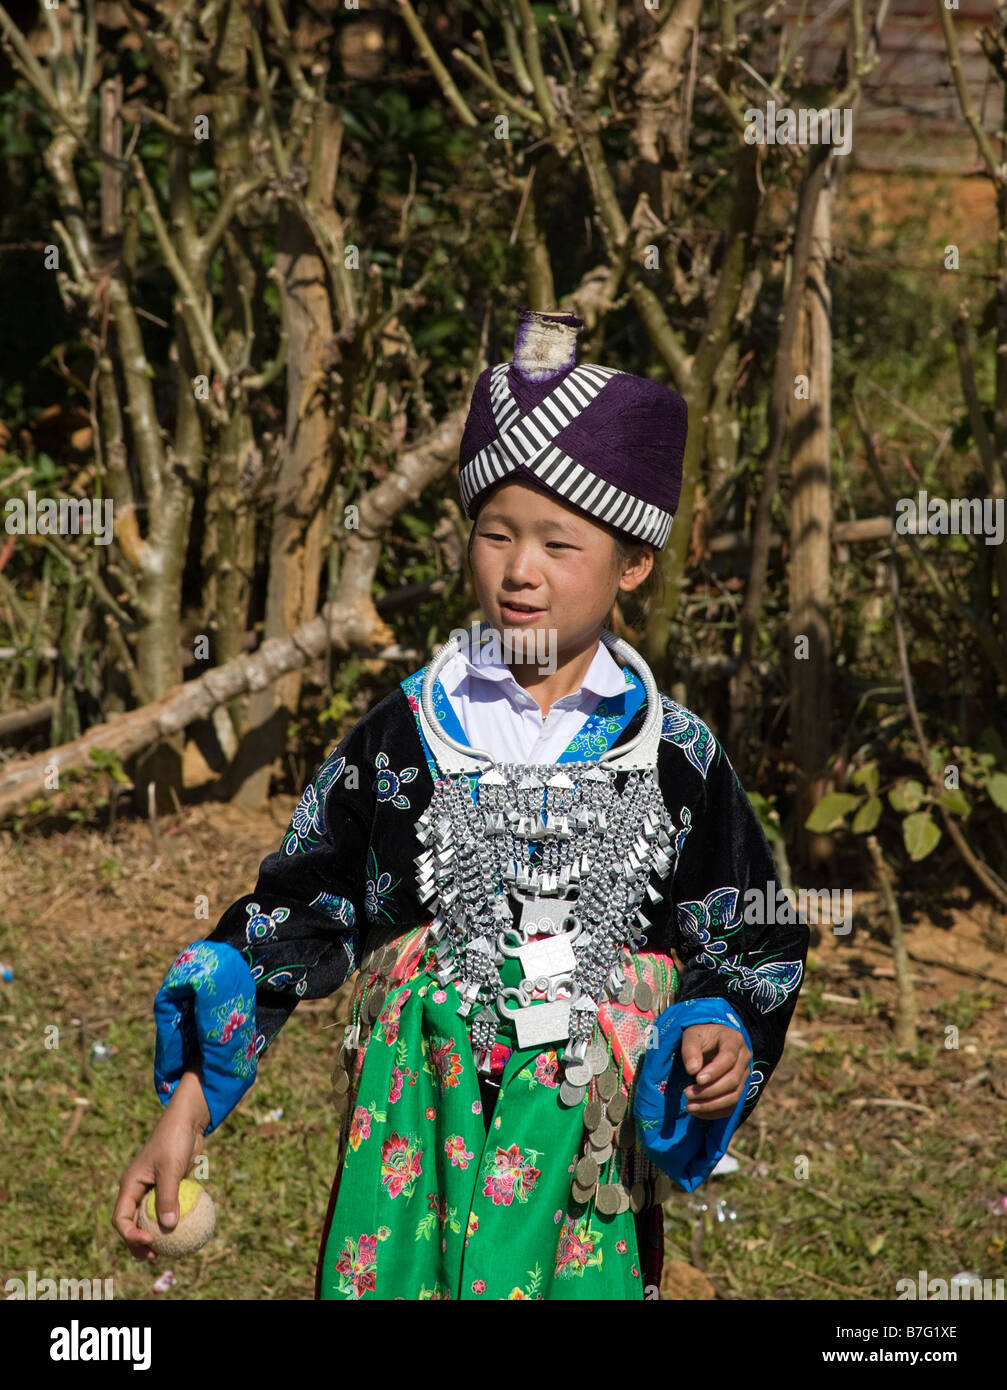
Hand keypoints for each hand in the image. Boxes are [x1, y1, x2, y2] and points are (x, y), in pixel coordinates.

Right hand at [112, 1070, 209, 1261]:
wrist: (188, 1121)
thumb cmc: (174, 1140)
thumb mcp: (171, 1168)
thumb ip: (168, 1197)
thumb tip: (168, 1228)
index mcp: (130, 1185)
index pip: (121, 1218)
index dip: (130, 1234)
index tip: (149, 1239)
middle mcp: (137, 1190)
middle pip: (132, 1223)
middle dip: (139, 1242)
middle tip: (155, 1256)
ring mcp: (152, 1189)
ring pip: (149, 1219)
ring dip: (156, 1235)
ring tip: (169, 1251)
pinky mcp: (168, 1187)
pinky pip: (166, 1209)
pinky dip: (172, 1222)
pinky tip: (186, 1232)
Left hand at [680, 1023, 751, 1119]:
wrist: (712, 1039)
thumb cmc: (701, 1035)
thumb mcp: (692, 1035)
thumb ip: (691, 1049)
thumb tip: (692, 1070)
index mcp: (734, 1040)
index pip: (728, 1058)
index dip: (715, 1071)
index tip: (697, 1079)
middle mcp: (744, 1058)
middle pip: (733, 1080)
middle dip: (709, 1090)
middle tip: (687, 1093)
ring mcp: (744, 1075)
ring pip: (734, 1096)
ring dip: (711, 1104)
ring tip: (689, 1105)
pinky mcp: (739, 1089)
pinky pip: (731, 1106)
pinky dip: (714, 1112)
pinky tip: (697, 1111)